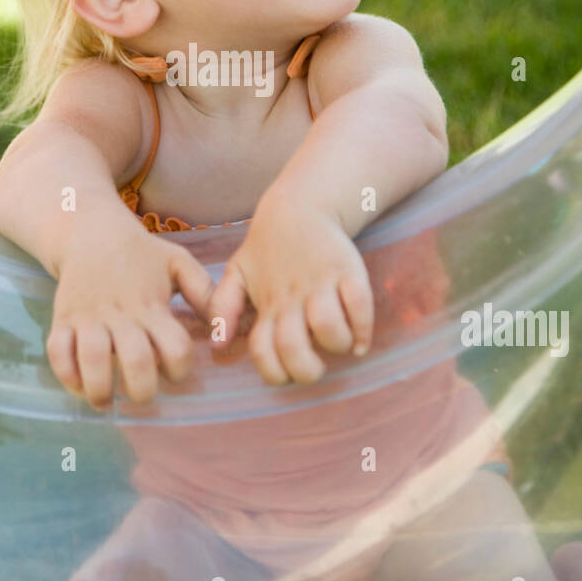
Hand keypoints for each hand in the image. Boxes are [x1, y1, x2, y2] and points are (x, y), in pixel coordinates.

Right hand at [46, 217, 214, 409]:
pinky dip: (66, 374)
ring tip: (105, 401)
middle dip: (142, 389)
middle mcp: (121, 313)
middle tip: (141, 395)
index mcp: (152, 305)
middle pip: (136, 360)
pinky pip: (58, 351)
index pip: (174, 347)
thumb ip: (203, 292)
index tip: (173, 373)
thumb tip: (221, 327)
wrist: (90, 230)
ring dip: (100, 389)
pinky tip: (78, 383)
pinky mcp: (63, 318)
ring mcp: (89, 317)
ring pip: (93, 360)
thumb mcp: (178, 262)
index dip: (179, 368)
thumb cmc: (140, 253)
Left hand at [207, 194, 373, 386]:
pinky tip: (360, 340)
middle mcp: (292, 296)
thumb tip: (218, 346)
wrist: (299, 206)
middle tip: (316, 368)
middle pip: (294, 346)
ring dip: (337, 344)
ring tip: (339, 344)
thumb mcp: (237, 272)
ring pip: (328, 325)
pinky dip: (363, 329)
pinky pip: (359, 303)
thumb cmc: (267, 248)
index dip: (274, 373)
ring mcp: (320, 283)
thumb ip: (224, 308)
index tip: (288, 374)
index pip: (262, 350)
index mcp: (266, 303)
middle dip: (307, 370)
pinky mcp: (347, 270)